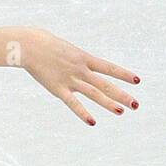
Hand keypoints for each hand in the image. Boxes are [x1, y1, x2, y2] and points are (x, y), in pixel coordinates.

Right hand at [17, 28, 139, 125]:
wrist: (27, 45)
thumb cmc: (44, 44)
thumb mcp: (66, 49)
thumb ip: (74, 59)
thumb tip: (79, 64)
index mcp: (83, 58)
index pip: (109, 67)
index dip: (123, 74)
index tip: (137, 81)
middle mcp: (80, 69)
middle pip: (105, 84)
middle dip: (121, 95)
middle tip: (136, 105)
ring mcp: (69, 79)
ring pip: (93, 93)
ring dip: (108, 103)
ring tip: (121, 112)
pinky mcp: (57, 88)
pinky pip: (72, 102)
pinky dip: (82, 112)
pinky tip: (92, 122)